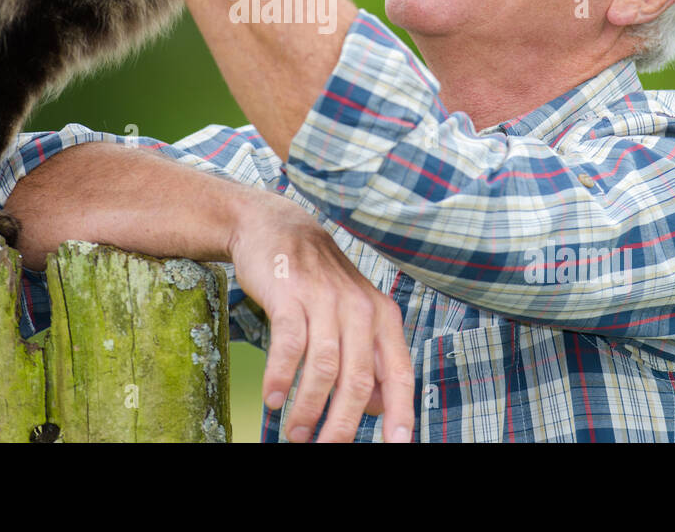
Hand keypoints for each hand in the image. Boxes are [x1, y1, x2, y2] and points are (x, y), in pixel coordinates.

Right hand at [228, 197, 415, 442]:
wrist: (276, 227)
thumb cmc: (316, 280)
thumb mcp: (351, 314)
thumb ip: (368, 358)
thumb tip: (376, 408)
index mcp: (382, 316)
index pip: (399, 373)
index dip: (401, 412)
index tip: (398, 444)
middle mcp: (360, 308)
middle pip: (359, 379)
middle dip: (343, 424)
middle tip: (325, 448)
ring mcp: (326, 299)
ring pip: (325, 367)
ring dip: (309, 407)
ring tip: (296, 434)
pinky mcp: (292, 294)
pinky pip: (290, 345)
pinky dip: (282, 377)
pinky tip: (273, 399)